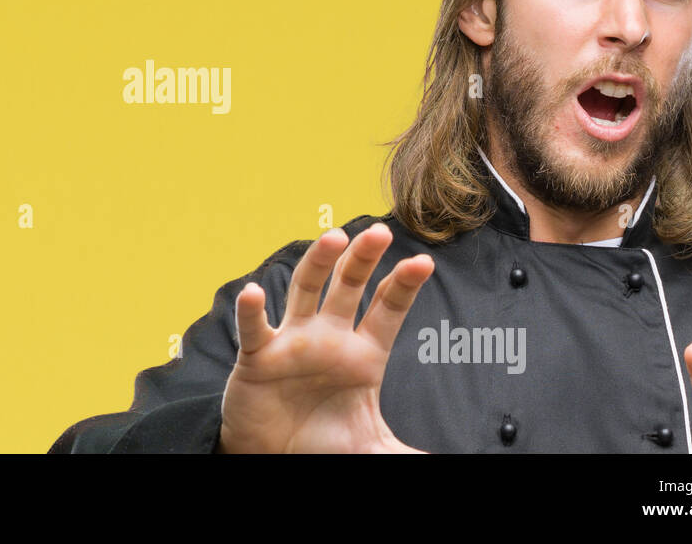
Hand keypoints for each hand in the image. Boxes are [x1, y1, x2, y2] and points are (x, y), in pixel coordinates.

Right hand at [217, 222, 433, 452]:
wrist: (273, 458)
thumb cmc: (323, 445)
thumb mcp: (370, 449)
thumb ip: (403, 453)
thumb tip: (440, 459)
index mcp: (362, 355)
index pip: (387, 310)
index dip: (403, 285)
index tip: (423, 262)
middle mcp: (329, 338)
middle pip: (348, 287)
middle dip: (363, 259)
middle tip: (379, 231)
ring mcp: (293, 341)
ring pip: (306, 290)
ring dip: (317, 263)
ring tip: (332, 238)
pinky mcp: (258, 356)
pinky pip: (255, 329)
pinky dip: (251, 311)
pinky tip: (253, 292)